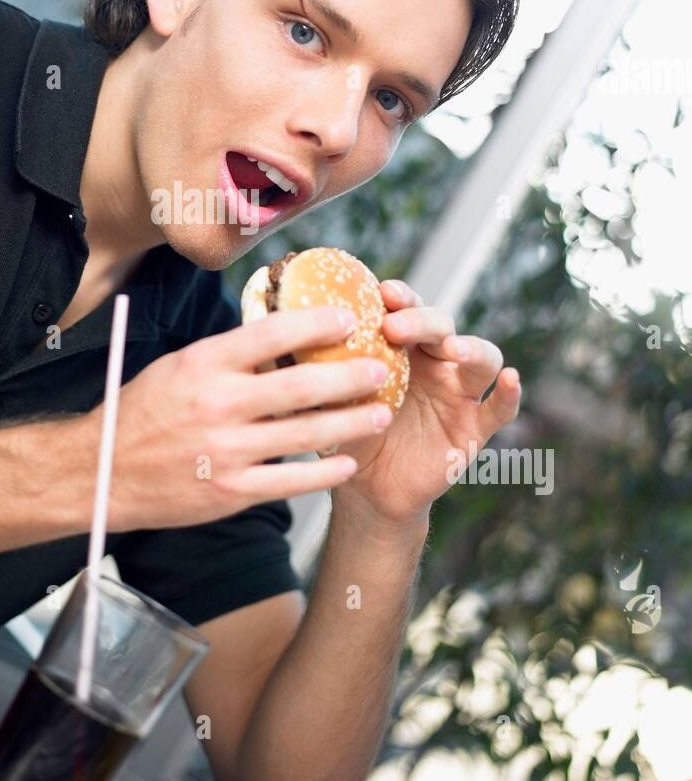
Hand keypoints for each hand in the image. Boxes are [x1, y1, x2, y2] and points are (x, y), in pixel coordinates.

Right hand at [96, 306, 389, 531]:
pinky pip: (292, 480)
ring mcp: (226, 451)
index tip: (348, 319)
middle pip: (301, 386)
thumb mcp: (179, 367)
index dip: (317, 323)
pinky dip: (325, 471)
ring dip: (351, 423)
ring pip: (306, 434)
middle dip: (350, 377)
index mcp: (204, 364)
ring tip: (380, 414)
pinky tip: (349, 461)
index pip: (272, 333)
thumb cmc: (143, 412)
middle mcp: (218, 404)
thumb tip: (282, 334)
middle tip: (381, 369)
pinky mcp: (231, 491)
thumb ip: (229, 356)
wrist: (102, 471)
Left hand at [325, 279, 521, 527]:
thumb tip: (268, 327)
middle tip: (396, 327)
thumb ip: (311, 366)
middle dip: (422, 321)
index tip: (381, 292)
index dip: (399, 296)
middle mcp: (433, 360)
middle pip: (442, 326)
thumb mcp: (326, 398)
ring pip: (481, 358)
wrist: (364, 488)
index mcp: (400, 346)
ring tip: (454, 350)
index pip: (406, 309)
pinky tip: (512, 380)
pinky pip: (500, 407)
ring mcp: (459, 391)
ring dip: (471, 348)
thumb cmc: (345, 431)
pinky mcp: (475, 426)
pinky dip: (510, 393)